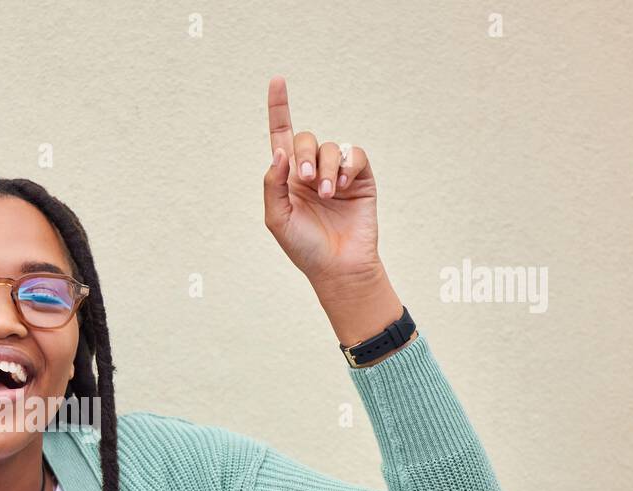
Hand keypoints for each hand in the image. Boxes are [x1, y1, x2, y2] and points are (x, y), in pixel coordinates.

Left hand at [263, 75, 381, 291]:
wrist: (338, 266)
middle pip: (305, 139)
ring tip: (327, 195)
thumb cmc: (304, 247)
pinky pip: (353, 154)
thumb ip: (273, 183)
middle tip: (305, 180)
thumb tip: (280, 151)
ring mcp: (336, 173)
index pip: (281, 135)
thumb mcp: (277, 218)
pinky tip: (342, 187)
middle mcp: (310, 170)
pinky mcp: (360, 178)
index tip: (277, 80)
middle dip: (303, 155)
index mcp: (286, 178)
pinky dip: (346, 165)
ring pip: (329, 147)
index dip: (279, 108)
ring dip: (325, 169)